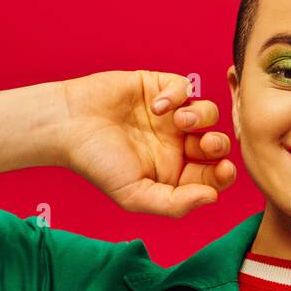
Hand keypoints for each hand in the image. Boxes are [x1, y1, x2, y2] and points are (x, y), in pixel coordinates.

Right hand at [60, 70, 236, 216]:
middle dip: (218, 145)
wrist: (66, 125)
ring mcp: (170, 115)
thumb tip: (212, 198)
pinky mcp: (159, 87)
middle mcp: (176, 143)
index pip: (211, 175)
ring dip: (201, 117)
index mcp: (175, 171)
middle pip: (216, 144)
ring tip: (178, 121)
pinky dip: (178, 94)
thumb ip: (174, 203)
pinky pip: (185, 87)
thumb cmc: (97, 164)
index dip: (223, 173)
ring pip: (207, 114)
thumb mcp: (134, 195)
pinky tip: (157, 105)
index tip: (224, 170)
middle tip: (205, 144)